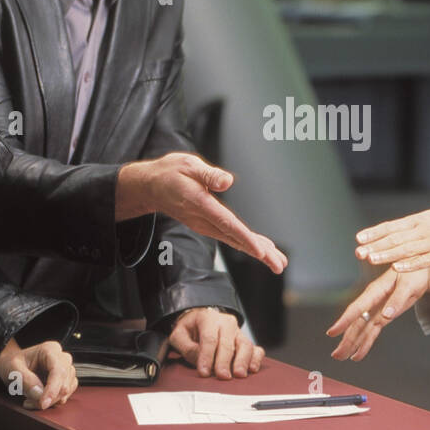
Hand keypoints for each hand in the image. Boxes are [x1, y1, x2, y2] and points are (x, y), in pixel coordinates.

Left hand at [0, 337, 76, 409]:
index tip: (43, 404)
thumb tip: (39, 394)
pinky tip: (38, 400)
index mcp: (50, 349)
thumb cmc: (12, 364)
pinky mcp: (66, 380)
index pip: (59, 371)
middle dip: (49, 398)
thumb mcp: (12, 369)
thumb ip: (25, 380)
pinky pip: (65, 394)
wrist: (13, 366)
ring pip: (66, 390)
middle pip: (64, 382)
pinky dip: (52, 401)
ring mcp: (66, 369)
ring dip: (50, 401)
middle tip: (29, 403)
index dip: (53, 389)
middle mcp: (62, 358)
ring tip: (30, 400)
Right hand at [117, 152, 286, 274]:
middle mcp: (203, 219)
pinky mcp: (207, 225)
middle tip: (279, 264)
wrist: (151, 186)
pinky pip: (230, 237)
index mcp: (201, 204)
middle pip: (235, 239)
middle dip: (259, 253)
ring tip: (277, 261)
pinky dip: (247, 244)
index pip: (227, 224)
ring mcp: (205, 225)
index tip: (261, 251)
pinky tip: (261, 249)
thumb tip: (227, 181)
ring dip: (257, 252)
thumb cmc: (170, 173)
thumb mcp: (188, 165)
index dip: (245, 238)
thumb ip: (208, 174)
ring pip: (234, 241)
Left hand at [168, 307, 263, 378]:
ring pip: (245, 345)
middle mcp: (226, 323)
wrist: (201, 318)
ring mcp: (238, 332)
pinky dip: (256, 359)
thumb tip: (200, 360)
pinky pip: (256, 349)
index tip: (204, 372)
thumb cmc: (190, 328)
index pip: (209, 338)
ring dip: (242, 361)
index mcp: (208, 318)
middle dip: (224, 361)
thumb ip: (187, 347)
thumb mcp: (179, 335)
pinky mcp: (245, 341)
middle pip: (227, 343)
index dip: (207, 356)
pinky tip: (252, 369)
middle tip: (222, 376)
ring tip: (238, 374)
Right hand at [326, 265, 429, 360]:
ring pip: (361, 329)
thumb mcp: (408, 284)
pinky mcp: (384, 315)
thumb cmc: (414, 273)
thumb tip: (387, 315)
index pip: (357, 308)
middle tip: (336, 355)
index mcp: (375, 291)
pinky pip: (372, 331)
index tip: (332, 332)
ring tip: (341, 357)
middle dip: (346, 339)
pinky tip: (358, 354)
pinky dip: (365, 343)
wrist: (420, 270)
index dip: (344, 321)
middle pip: (356, 323)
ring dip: (352, 344)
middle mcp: (372, 301)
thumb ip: (397, 299)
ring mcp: (376, 309)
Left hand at [354, 209, 429, 272]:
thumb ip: (412, 226)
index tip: (358, 239)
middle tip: (359, 253)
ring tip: (371, 259)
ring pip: (407, 249)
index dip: (375, 233)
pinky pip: (424, 260)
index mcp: (420, 219)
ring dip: (387, 255)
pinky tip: (396, 268)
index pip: (393, 226)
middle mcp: (425, 229)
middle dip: (376, 246)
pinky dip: (409, 264)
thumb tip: (389, 231)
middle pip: (396, 238)